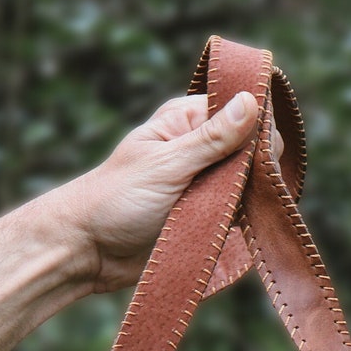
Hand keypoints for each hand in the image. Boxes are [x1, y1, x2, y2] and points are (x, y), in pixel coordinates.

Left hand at [59, 92, 280, 293]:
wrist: (89, 250)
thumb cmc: (117, 199)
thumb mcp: (167, 165)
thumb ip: (211, 139)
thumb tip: (251, 100)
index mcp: (187, 121)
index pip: (242, 109)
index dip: (259, 126)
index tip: (261, 153)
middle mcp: (199, 148)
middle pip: (251, 148)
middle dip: (257, 167)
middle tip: (244, 191)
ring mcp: (204, 184)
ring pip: (248, 184)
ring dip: (249, 199)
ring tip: (236, 213)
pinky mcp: (204, 217)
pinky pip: (236, 215)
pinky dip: (241, 222)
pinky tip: (242, 228)